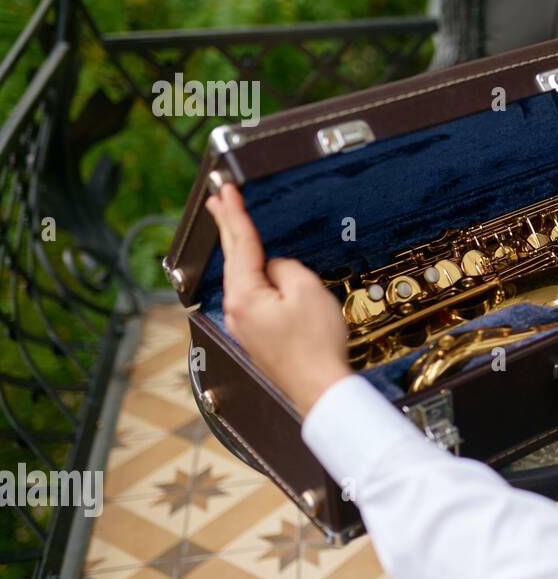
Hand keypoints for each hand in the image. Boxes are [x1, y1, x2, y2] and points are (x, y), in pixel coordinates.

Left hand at [205, 184, 351, 416]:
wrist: (319, 387)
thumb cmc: (316, 345)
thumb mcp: (307, 290)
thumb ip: (285, 267)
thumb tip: (274, 268)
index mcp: (245, 295)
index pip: (240, 243)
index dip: (235, 213)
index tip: (227, 190)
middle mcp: (237, 311)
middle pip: (231, 259)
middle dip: (226, 227)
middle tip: (217, 201)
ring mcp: (244, 325)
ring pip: (240, 278)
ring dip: (238, 250)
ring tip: (234, 228)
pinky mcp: (256, 336)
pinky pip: (250, 296)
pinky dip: (248, 274)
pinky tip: (254, 270)